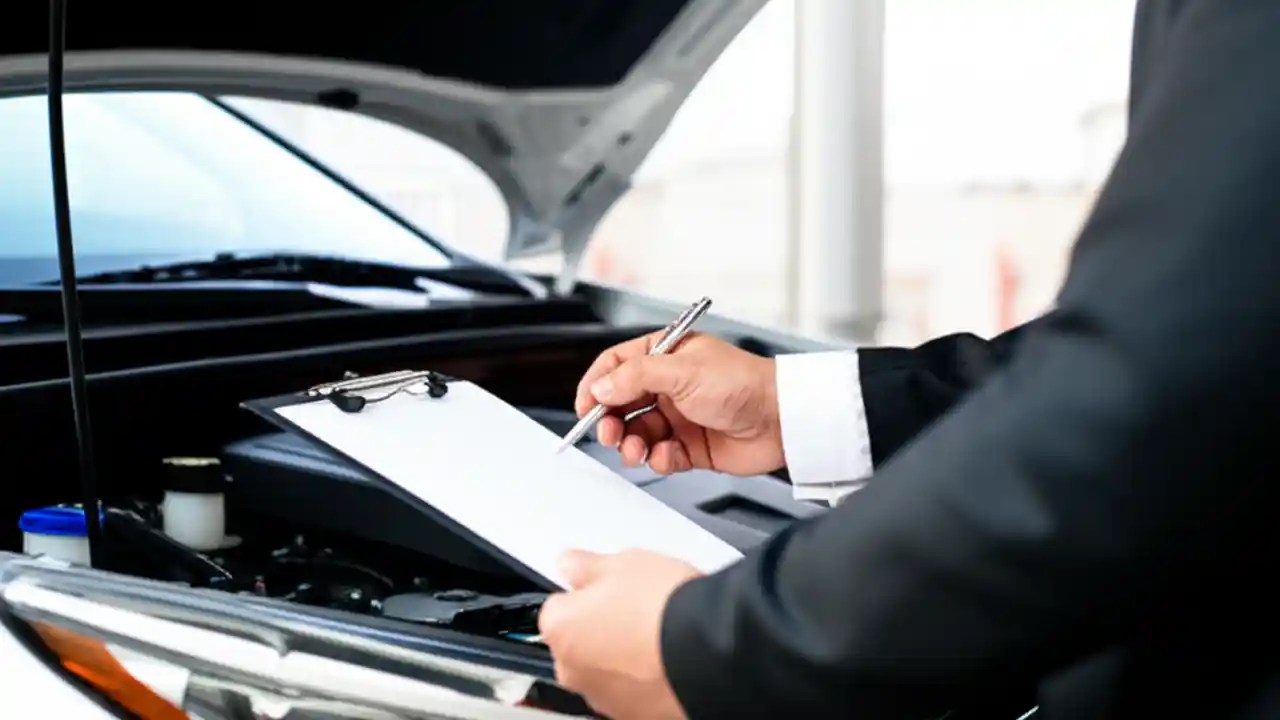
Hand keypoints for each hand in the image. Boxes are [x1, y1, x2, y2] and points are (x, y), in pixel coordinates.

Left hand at [538, 549, 700, 719]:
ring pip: (606, 672)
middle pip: (579, 643)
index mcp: (560, 629)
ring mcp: (604, 699)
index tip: (609, 588)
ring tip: (661, 634)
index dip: (588, 593)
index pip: (559, 605)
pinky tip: (670, 660)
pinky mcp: (636, 716)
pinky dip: (646, 680)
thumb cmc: (665, 608)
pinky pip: (634, 693)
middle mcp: (573, 671)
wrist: (709, 652)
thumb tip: (572, 565)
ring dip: (624, 658)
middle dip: (602, 629)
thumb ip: (588, 566)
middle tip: (638, 609)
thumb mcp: (624, 563)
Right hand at [574, 331, 782, 475]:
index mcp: (666, 357)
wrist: (782, 420)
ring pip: (639, 433)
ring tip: (637, 451)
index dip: (597, 386)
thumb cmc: (744, 384)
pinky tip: (666, 457)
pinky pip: (660, 455)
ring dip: (632, 445)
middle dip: (612, 421)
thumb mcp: (682, 371)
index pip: (617, 366)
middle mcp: (670, 386)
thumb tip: (601, 387)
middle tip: (609, 434)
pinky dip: (658, 460)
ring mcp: (680, 416)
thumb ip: (635, 377)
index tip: (585, 407)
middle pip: (622, 404)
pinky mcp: (691, 446)